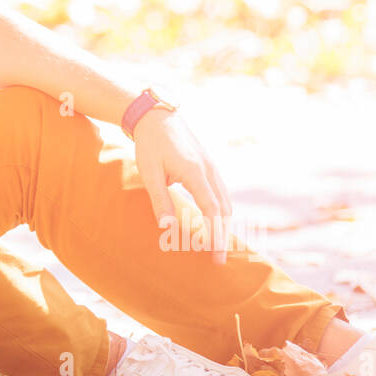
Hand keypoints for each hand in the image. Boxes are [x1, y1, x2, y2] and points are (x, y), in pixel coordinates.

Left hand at [132, 108, 233, 264]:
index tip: (216, 255)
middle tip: (219, 260)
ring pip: (226, 202)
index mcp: (196, 172)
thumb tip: (167, 228)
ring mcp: (212, 167)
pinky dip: (221, 211)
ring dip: (224, 224)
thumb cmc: (150, 144)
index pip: (212, 211)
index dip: (216, 234)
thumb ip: (160, 200)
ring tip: (218, 246)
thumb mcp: (149, 172)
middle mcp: (209, 170)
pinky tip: (215, 223)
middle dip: (224, 235)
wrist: (156, 116)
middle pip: (224, 210)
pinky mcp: (209, 166)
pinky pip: (221, 193)